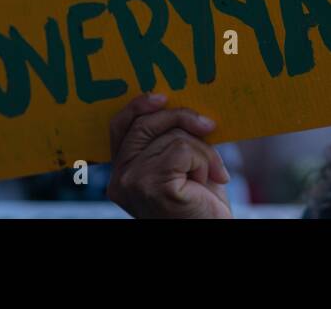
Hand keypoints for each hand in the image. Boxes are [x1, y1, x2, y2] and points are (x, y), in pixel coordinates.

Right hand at [106, 93, 232, 218]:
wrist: (211, 233)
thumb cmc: (199, 201)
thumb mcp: (181, 162)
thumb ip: (170, 137)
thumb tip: (179, 103)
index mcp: (121, 171)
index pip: (120, 126)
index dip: (139, 106)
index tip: (162, 97)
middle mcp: (120, 178)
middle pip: (147, 123)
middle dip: (183, 118)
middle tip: (209, 126)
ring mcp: (133, 182)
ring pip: (172, 136)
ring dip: (202, 151)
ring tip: (210, 175)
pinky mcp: (153, 186)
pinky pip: (183, 149)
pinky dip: (204, 160)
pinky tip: (207, 181)